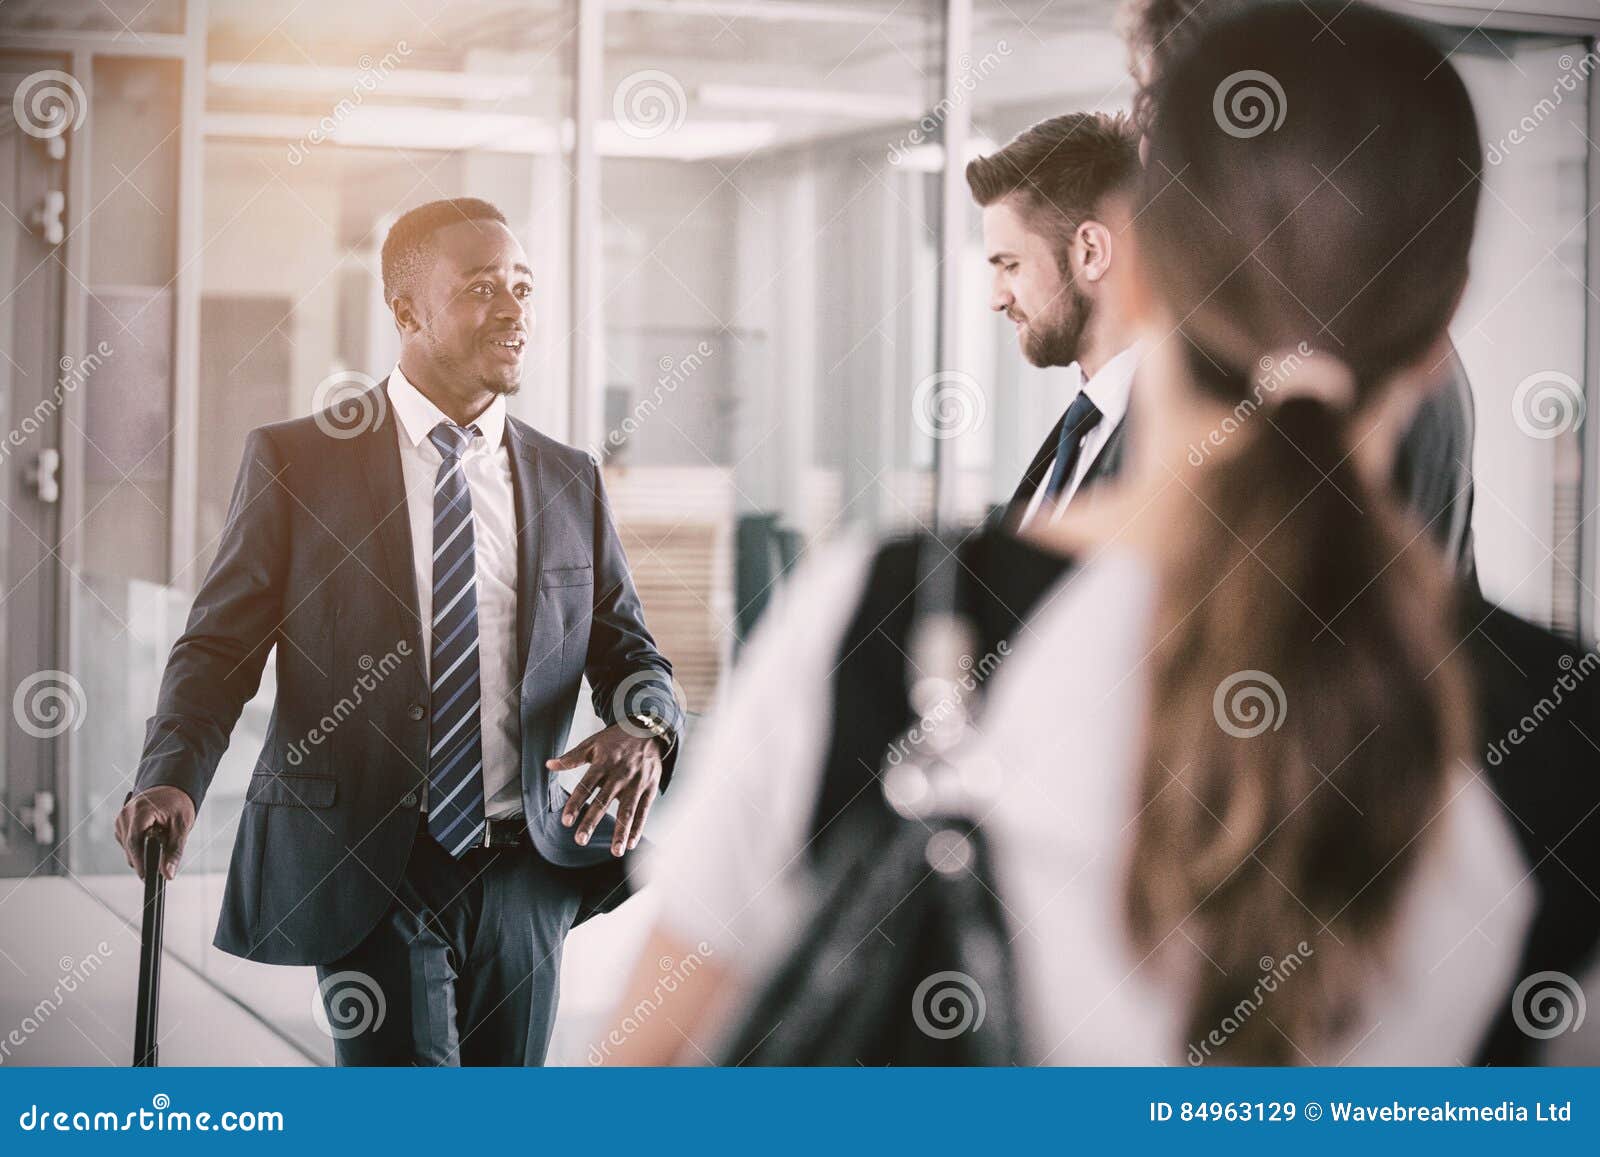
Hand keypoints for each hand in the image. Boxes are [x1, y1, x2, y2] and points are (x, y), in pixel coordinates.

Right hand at [114, 785, 196, 880]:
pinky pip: (128, 843)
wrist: (172, 790)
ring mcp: (121, 819)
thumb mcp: (182, 826)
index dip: (140, 862)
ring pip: (128, 848)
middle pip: (130, 848)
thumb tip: (168, 874)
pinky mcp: (121, 824)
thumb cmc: (178, 805)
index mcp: (140, 810)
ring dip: (143, 850)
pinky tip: (153, 837)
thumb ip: (175, 851)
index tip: (147, 877)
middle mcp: (125, 815)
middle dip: (145, 858)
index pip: (134, 842)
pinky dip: (140, 846)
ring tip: (162, 838)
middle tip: (163, 862)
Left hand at [548, 723, 664, 856]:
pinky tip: (631, 843)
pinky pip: (643, 811)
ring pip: (627, 811)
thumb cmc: (617, 738)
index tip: (566, 821)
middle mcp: (619, 775)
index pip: (586, 786)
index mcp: (603, 764)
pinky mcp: (649, 788)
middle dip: (591, 822)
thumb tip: (549, 765)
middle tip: (580, 840)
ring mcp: (636, 783)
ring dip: (620, 832)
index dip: (575, 804)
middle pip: (603, 802)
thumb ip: (572, 757)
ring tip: (615, 851)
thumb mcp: (593, 743)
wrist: (648, 729)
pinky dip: (638, 827)